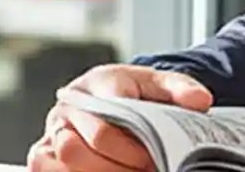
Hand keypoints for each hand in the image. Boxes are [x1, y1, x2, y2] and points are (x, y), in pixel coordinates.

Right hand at [26, 64, 212, 171]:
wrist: (109, 95)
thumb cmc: (135, 93)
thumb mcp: (162, 84)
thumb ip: (182, 89)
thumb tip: (201, 101)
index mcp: (101, 82)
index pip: (114, 107)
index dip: (136, 139)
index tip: (156, 154)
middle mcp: (71, 104)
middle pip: (92, 139)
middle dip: (125, 161)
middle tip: (149, 167)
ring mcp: (54, 128)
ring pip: (67, 157)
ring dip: (101, 171)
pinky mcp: (43, 150)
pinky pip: (45, 169)